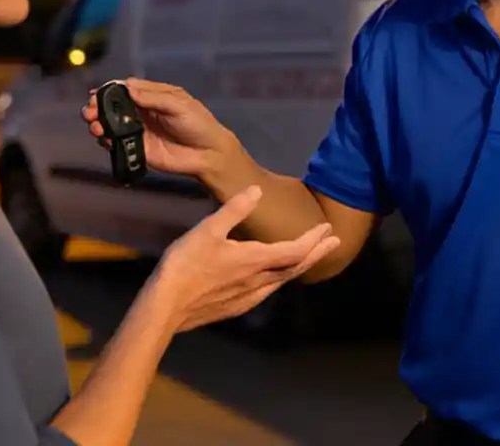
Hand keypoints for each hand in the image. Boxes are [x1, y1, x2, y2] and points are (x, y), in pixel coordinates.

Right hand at [82, 77, 235, 178]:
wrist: (208, 154)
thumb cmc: (198, 124)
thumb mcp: (179, 104)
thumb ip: (154, 97)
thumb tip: (128, 88)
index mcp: (152, 96)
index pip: (125, 89)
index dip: (109, 90)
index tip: (96, 94)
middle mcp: (141, 112)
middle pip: (113, 106)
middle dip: (98, 107)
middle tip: (89, 111)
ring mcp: (138, 131)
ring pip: (111, 124)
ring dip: (98, 123)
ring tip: (95, 126)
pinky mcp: (137, 149)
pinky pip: (117, 143)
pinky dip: (107, 140)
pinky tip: (105, 139)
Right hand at [152, 185, 339, 332]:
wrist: (166, 307)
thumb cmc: (187, 264)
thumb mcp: (208, 229)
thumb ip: (235, 209)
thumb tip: (258, 191)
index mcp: (255, 260)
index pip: (295, 250)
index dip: (313, 240)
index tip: (328, 230)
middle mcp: (259, 281)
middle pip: (295, 267)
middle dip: (315, 253)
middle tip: (333, 243)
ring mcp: (248, 298)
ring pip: (282, 281)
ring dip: (299, 267)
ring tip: (309, 258)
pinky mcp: (236, 307)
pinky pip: (267, 291)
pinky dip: (280, 279)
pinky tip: (273, 280)